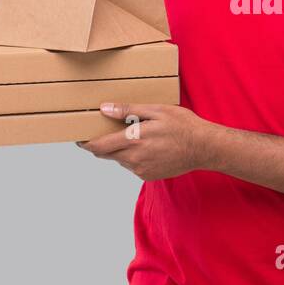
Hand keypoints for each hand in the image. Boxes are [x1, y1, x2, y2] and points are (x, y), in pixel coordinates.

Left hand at [75, 102, 214, 180]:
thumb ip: (128, 111)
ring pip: (120, 159)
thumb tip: (105, 108)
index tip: (79, 137)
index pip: (98, 147)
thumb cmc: (183, 126)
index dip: (85, 143)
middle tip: (103, 131)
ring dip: (119, 149)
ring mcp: (141, 169)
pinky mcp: (148, 175)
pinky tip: (148, 146)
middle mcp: (134, 159)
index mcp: (133, 141)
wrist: (204, 148)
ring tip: (134, 135)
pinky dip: (133, 156)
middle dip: (101, 144)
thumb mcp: (156, 111)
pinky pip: (132, 165)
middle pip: (106, 154)